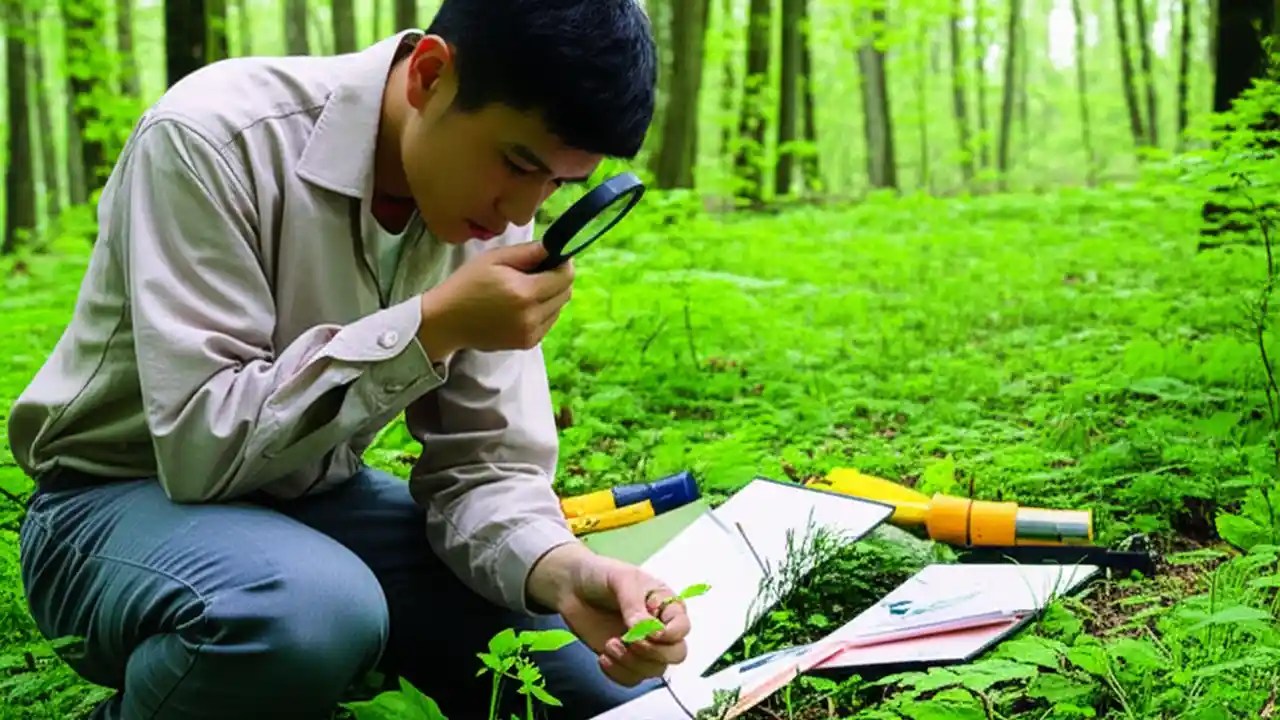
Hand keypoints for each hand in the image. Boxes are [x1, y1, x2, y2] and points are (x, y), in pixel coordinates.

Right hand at [417, 242, 572, 359]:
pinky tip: (523, 305)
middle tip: (540, 270)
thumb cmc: (466, 285)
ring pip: (558, 309)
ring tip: (527, 289)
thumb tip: (555, 246)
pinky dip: (543, 311)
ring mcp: (531, 333)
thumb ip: (527, 252)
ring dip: (551, 296)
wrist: (446, 321)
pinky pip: (548, 323)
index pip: (565, 276)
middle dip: (558, 278)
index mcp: (525, 292)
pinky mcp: (527, 343)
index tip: (554, 256)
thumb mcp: (493, 259)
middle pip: (565, 293)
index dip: (564, 263)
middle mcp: (532, 316)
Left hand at [528, 543, 690, 685]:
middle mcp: (659, 628)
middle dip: (653, 653)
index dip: (672, 635)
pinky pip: (631, 679)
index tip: (651, 632)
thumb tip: (644, 630)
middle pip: (675, 654)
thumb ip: (634, 604)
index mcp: (666, 605)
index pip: (683, 627)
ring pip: (654, 670)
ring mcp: (642, 646)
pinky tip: (603, 657)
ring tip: (609, 645)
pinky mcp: (623, 659)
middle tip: (630, 642)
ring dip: (632, 663)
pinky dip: (618, 673)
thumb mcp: (621, 580)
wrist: (572, 587)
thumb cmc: (602, 575)